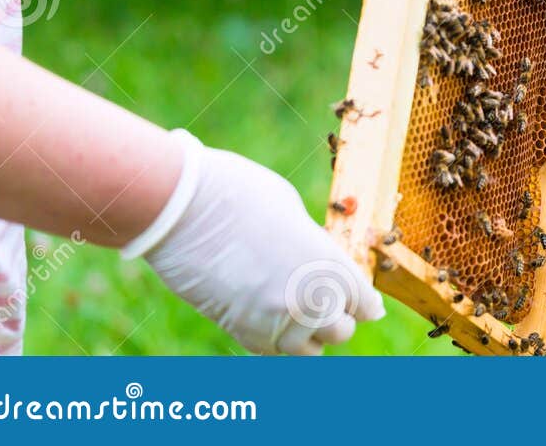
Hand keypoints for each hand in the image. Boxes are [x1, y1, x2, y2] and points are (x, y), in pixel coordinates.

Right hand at [123, 131, 383, 354]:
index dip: (363, 301)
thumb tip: (318, 261)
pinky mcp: (238, 331)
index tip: (362, 302)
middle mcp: (305, 299)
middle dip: (337, 317)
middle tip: (327, 301)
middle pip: (339, 331)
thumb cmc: (239, 194)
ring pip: (307, 350)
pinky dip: (278, 340)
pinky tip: (271, 318)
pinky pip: (272, 351)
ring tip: (298, 312)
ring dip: (308, 335)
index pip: (363, 303)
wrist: (182, 208)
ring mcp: (271, 320)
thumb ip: (313, 245)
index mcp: (327, 263)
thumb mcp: (293, 212)